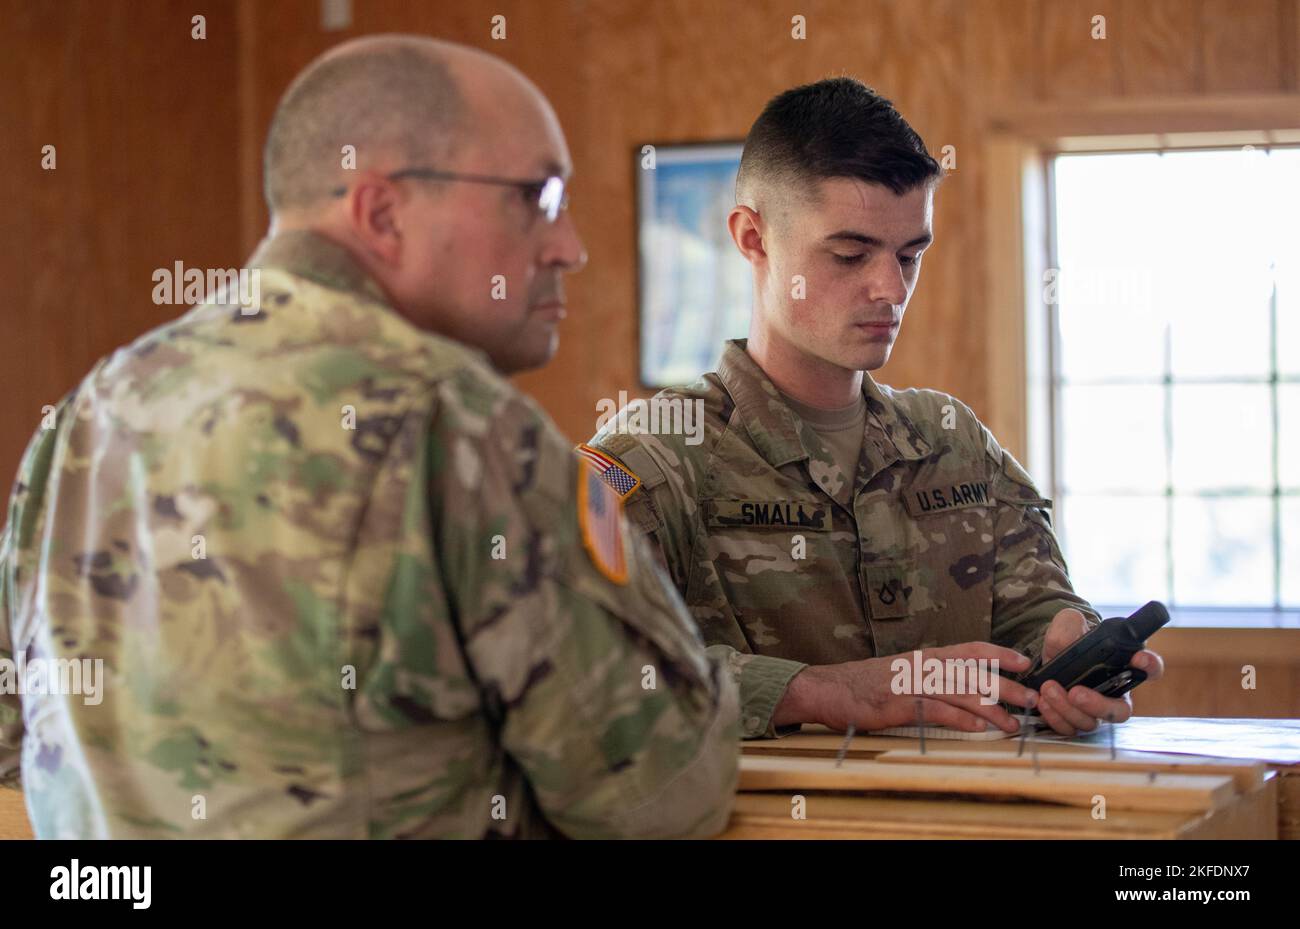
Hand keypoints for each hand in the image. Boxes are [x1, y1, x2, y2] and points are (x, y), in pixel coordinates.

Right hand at [773, 642, 1037, 733]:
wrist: (827, 688)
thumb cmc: (863, 683)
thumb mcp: (900, 672)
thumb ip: (929, 677)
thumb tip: (960, 687)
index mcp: (924, 657)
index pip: (969, 649)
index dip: (998, 654)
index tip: (1025, 662)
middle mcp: (922, 666)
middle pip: (973, 672)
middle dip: (1007, 686)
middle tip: (1034, 698)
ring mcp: (911, 684)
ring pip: (960, 691)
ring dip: (991, 708)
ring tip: (1014, 723)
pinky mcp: (899, 704)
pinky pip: (936, 710)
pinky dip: (960, 718)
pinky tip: (978, 727)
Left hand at [1032, 608, 1165, 735]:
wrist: (1045, 656)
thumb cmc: (1067, 640)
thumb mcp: (1066, 625)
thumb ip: (1069, 626)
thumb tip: (1067, 642)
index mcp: (1123, 667)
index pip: (1150, 669)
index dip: (1150, 666)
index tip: (1138, 659)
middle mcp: (1115, 693)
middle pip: (1121, 711)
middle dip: (1098, 705)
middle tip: (1076, 692)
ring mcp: (1095, 711)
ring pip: (1091, 722)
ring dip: (1068, 709)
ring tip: (1048, 689)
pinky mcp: (1074, 720)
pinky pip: (1069, 728)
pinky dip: (1054, 717)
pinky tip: (1042, 701)